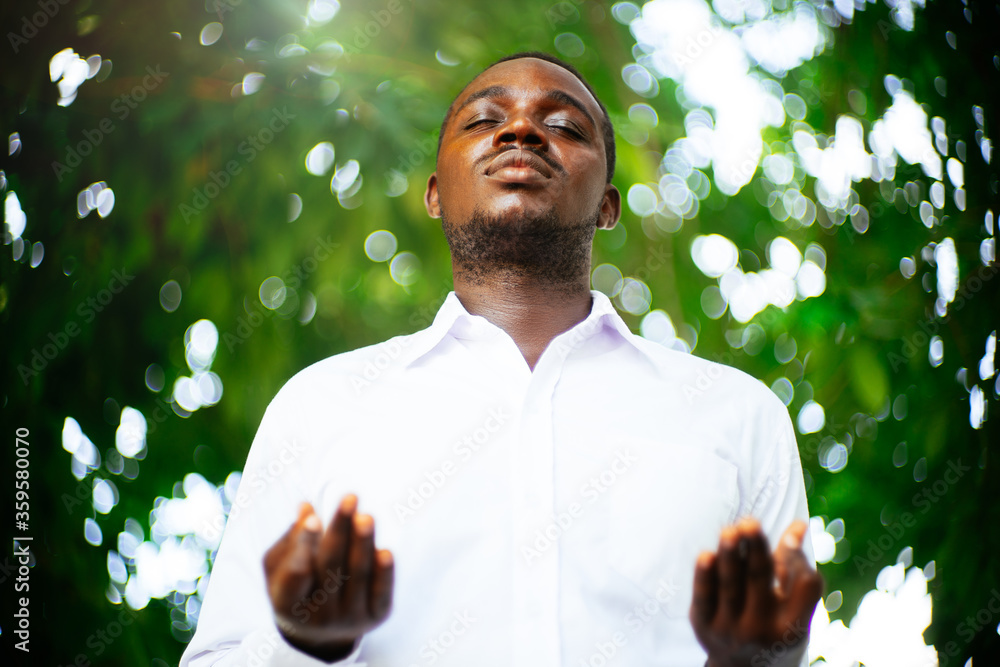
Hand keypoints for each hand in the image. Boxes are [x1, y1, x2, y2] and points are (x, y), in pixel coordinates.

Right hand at [263, 494, 393, 660]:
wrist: (321, 630)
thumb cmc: (296, 587)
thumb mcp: (280, 567)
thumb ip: (291, 540)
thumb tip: (306, 508)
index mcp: (287, 604)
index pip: (296, 573)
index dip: (304, 546)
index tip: (313, 518)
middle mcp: (318, 617)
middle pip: (331, 567)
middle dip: (341, 531)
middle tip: (350, 499)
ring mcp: (348, 620)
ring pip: (358, 575)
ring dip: (363, 543)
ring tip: (366, 517)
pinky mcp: (375, 617)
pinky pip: (381, 593)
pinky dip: (384, 573)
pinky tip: (385, 552)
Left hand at [690, 518, 822, 666]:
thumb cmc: (771, 625)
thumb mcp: (788, 606)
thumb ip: (792, 565)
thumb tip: (798, 525)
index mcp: (791, 626)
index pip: (803, 586)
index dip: (797, 559)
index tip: (787, 536)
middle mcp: (762, 629)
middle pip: (760, 581)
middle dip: (755, 550)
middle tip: (750, 522)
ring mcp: (730, 629)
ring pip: (730, 585)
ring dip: (730, 556)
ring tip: (730, 531)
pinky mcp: (703, 626)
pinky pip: (703, 597)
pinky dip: (704, 576)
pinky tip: (706, 554)